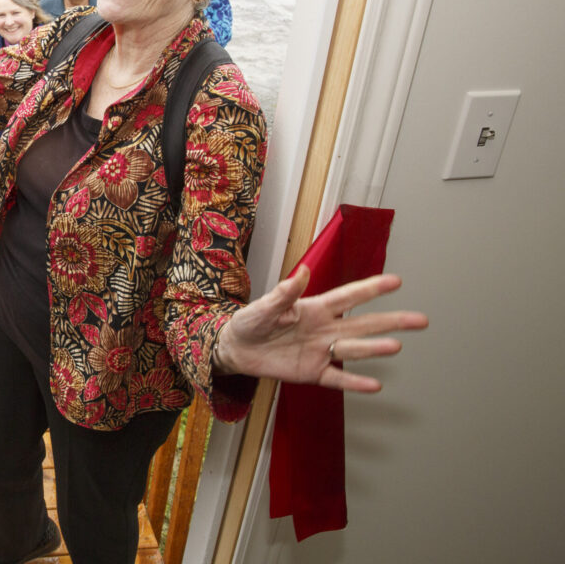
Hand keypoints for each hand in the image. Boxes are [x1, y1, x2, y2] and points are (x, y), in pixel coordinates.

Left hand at [215, 266, 427, 392]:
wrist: (237, 350)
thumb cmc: (250, 322)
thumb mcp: (264, 306)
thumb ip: (285, 293)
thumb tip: (302, 272)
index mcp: (315, 308)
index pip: (349, 297)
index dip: (371, 289)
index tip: (396, 281)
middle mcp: (325, 329)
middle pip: (363, 324)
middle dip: (392, 321)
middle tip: (420, 320)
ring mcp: (321, 351)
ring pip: (354, 349)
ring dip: (374, 348)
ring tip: (396, 346)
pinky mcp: (313, 372)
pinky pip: (337, 379)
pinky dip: (354, 383)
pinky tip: (374, 385)